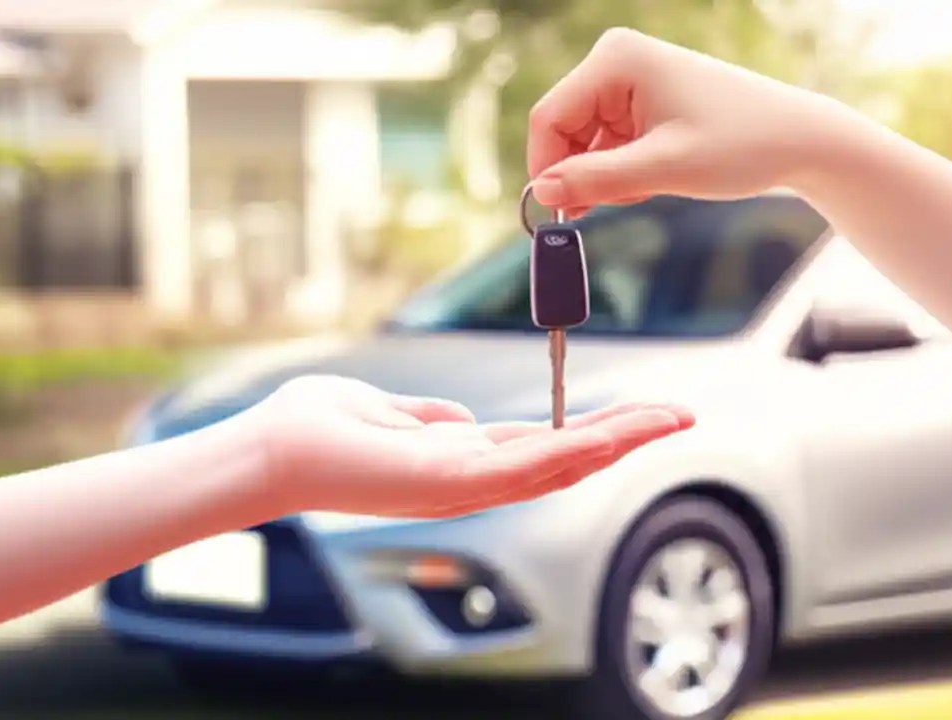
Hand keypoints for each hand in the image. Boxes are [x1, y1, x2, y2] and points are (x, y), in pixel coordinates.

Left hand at [246, 376, 693, 517]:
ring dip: (615, 443)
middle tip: (682, 415)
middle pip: (566, 458)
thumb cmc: (318, 427)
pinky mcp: (444, 482)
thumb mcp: (388, 411)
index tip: (644, 412)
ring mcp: (461, 486)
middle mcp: (472, 480)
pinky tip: (606, 439)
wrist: (269, 449)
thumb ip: (428, 417)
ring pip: (556, 465)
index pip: (546, 445)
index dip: (599, 431)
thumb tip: (457, 419)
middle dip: (627, 437)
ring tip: (667, 420)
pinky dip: (567, 453)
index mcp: (463, 459)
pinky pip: (518, 469)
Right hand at [527, 27, 833, 214]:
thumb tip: (541, 192)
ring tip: (651, 188)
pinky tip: (655, 182)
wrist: (798, 140)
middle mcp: (616, 61)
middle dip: (582, 175)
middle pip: (563, 132)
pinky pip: (608, 146)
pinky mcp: (642, 104)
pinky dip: (623, 173)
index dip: (545, 169)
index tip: (556, 215)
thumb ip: (597, 180)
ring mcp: (629, 82)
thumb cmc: (740, 145)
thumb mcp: (664, 169)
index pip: (549, 118)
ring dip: (607, 179)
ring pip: (585, 145)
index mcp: (616, 59)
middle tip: (610, 207)